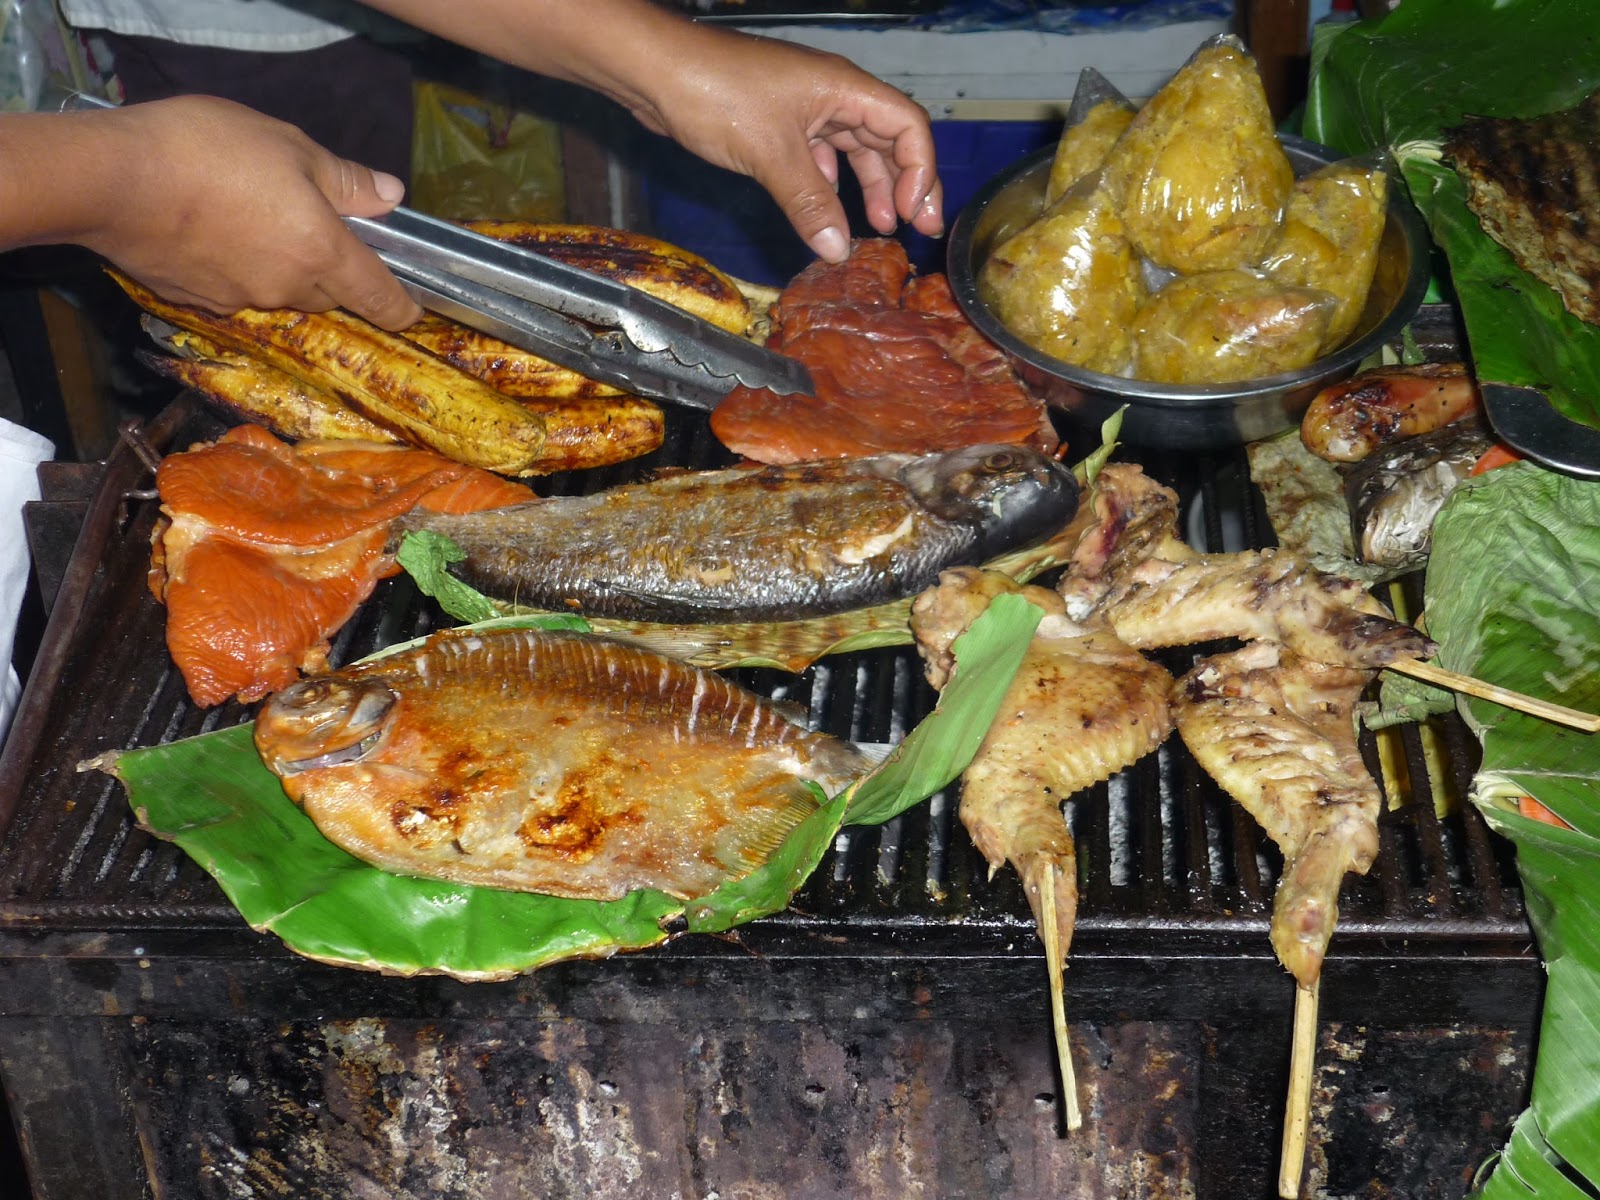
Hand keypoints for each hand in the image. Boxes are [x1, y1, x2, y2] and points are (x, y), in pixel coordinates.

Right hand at [79, 96, 421, 328]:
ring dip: (279, 267)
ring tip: (250, 218)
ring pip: (278, 292)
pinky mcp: (195, 301)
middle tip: (310, 226)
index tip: (410, 311)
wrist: (111, 179)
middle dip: (329, 271)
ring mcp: (238, 299)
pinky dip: (232, 269)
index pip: (377, 295)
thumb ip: (345, 179)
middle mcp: (286, 287)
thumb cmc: (207, 151)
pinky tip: (209, 232)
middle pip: (326, 293)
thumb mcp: (289, 146)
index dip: (399, 306)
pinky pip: (231, 290)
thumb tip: (391, 196)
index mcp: (320, 252)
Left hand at [629, 27, 943, 262]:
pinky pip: (819, 159)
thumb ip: (810, 203)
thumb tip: (838, 248)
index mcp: (844, 89)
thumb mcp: (770, 155)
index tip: (911, 212)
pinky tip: (826, 214)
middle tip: (913, 228)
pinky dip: (828, 188)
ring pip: (853, 152)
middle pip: (887, 140)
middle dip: (904, 185)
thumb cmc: (714, 90)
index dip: (919, 171)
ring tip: (875, 227)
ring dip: (867, 189)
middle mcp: (832, 96)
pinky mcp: (779, 127)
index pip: (907, 126)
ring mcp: (805, 110)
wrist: (656, 72)